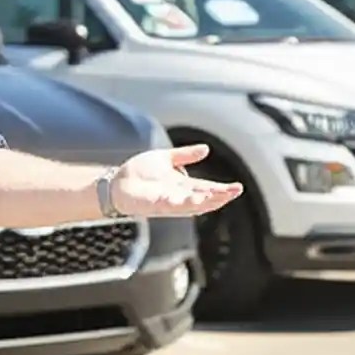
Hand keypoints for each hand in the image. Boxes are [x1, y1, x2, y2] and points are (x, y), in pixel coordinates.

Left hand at [111, 144, 242, 216]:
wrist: (117, 182)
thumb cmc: (139, 172)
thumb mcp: (166, 158)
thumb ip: (185, 155)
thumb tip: (206, 149)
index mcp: (182, 185)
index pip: (207, 188)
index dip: (222, 188)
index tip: (237, 187)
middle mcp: (178, 196)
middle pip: (203, 198)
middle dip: (220, 196)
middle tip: (235, 191)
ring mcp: (168, 202)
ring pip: (191, 205)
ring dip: (206, 201)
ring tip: (220, 196)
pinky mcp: (155, 204)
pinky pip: (172, 205)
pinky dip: (183, 202)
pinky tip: (194, 199)